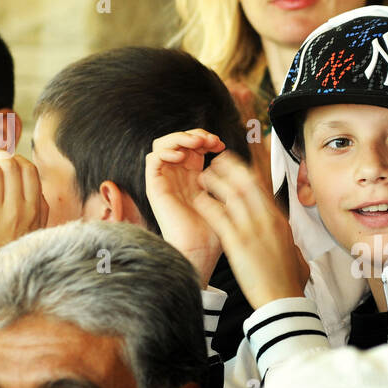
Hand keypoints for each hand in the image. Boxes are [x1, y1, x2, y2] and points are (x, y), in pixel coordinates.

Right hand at [145, 130, 225, 281]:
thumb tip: (235, 157)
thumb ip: (228, 178)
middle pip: (178, 140)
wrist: (200, 252)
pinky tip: (182, 157)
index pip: (194, 146)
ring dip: (180, 138)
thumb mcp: (227, 199)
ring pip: (162, 144)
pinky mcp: (155, 187)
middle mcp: (177, 176)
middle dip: (195, 135)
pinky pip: (152, 159)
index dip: (206, 139)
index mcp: (193, 177)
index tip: (221, 145)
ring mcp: (165, 180)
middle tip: (210, 141)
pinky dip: (166, 151)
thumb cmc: (214, 232)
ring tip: (197, 144)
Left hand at [194, 152, 307, 306]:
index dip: (249, 170)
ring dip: (216, 182)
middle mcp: (267, 219)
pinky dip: (208, 205)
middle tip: (217, 162)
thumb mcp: (294, 253)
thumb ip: (288, 240)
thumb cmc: (288, 280)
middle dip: (231, 168)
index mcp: (280, 220)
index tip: (237, 164)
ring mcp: (253, 229)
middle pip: (247, 182)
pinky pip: (219, 217)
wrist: (282, 300)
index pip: (264, 186)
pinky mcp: (238, 243)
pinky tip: (199, 200)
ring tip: (203, 176)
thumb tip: (288, 238)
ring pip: (232, 194)